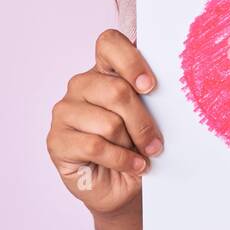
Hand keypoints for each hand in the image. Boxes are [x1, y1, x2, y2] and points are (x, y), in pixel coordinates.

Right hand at [47, 28, 163, 216]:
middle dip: (143, 121)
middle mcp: (82, 85)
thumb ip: (152, 96)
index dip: (131, 61)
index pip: (109, 43)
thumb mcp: (152, 117)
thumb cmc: (139, 147)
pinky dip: (121, 159)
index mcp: (105, 70)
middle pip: (116, 90)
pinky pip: (95, 146)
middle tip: (156, 143)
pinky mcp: (57, 140)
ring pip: (108, 122)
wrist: (125, 187)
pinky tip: (134, 166)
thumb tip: (173, 86)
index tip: (151, 87)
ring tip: (142, 156)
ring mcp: (65, 111)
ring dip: (132, 144)